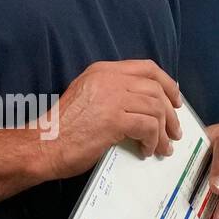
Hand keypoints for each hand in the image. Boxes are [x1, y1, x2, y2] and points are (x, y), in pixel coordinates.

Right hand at [41, 59, 182, 180]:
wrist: (43, 145)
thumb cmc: (62, 129)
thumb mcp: (87, 98)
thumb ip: (111, 94)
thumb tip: (141, 108)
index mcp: (102, 71)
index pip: (146, 68)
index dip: (167, 83)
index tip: (175, 100)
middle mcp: (109, 78)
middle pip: (155, 89)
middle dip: (171, 112)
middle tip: (175, 131)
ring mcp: (112, 97)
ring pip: (155, 108)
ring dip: (163, 131)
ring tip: (163, 147)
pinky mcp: (114, 119)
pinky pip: (148, 127)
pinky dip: (153, 141)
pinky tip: (146, 151)